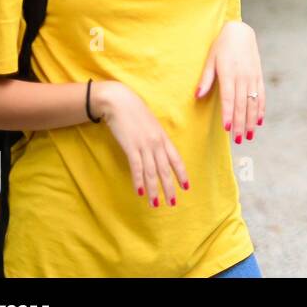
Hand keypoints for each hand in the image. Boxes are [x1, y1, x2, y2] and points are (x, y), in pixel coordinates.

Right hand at [91, 81, 188, 208]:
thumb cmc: (135, 113)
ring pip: (152, 172)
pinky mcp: (131, 147)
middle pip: (165, 170)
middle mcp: (157, 143)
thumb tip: (159, 153)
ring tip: (156, 204)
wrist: (119, 102)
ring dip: (154, 189)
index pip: (176, 160)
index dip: (182, 174)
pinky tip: (140, 192)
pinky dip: (139, 181)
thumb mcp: (151, 126)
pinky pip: (137, 167)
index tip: (186, 187)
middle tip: (172, 203)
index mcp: (164, 138)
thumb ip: (156, 139)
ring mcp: (144, 145)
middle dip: (169, 188)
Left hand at [195, 20, 265, 144]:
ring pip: (253, 102)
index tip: (226, 128)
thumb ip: (205, 79)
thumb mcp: (210, 59)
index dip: (228, 113)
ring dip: (251, 120)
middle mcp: (243, 77)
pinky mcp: (258, 76)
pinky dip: (261, 109)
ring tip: (249, 135)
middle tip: (238, 140)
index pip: (228, 98)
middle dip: (240, 123)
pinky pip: (261, 95)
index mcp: (228, 73)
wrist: (241, 32)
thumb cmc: (222, 46)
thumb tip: (197, 96)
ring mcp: (252, 77)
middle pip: (242, 104)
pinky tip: (259, 120)